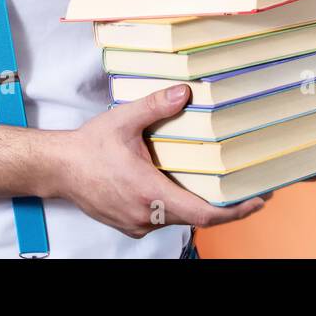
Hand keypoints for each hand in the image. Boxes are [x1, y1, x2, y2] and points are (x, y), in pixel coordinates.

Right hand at [51, 84, 271, 237]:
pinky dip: (179, 206)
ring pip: (179, 218)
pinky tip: (186, 187)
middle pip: (196, 217)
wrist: (57, 168)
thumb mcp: (124, 120)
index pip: (203, 214)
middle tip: (250, 187)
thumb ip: (156, 106)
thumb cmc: (88, 147)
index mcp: (149, 192)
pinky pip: (162, 218)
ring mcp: (136, 223)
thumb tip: (184, 92)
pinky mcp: (130, 223)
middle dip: (225, 205)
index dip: (235, 210)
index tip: (257, 200)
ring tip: (223, 185)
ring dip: (200, 205)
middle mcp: (144, 215)